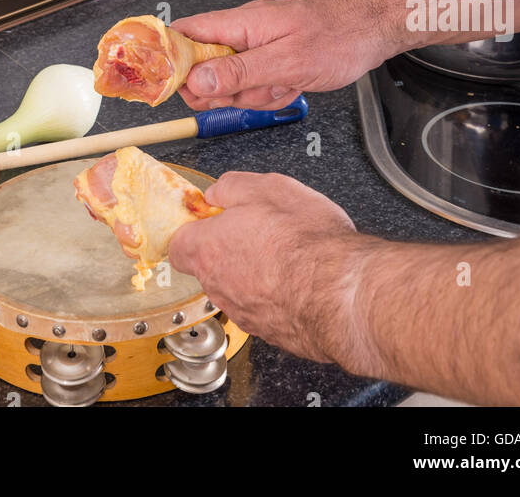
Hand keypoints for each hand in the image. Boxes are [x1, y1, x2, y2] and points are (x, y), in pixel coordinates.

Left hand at [168, 171, 361, 361]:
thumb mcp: (270, 188)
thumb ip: (232, 187)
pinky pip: (260, 307)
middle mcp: (219, 285)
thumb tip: (217, 192)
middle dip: (227, 247)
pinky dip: (272, 293)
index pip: (177, 243)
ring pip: (234, 287)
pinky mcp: (267, 331)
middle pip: (207, 265)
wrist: (342, 294)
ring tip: (284, 253)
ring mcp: (242, 312)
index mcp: (209, 248)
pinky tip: (296, 279)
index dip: (194, 227)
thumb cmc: (309, 244)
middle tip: (256, 230)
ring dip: (251, 271)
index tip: (211, 218)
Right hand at [172, 0, 384, 110]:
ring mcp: (258, 46)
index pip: (185, 33)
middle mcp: (244, 32)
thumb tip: (196, 81)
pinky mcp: (272, 58)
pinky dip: (272, 92)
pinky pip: (257, 84)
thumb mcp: (287, 61)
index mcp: (240, 23)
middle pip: (205, 67)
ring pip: (233, 82)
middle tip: (252, 91)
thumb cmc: (338, 36)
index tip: (179, 87)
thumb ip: (239, 72)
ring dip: (255, 93)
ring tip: (283, 84)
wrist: (372, 29)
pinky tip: (292, 85)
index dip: (173, 60)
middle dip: (224, 91)